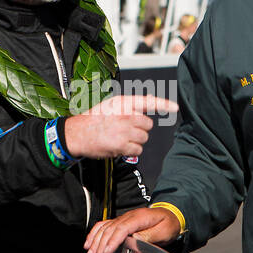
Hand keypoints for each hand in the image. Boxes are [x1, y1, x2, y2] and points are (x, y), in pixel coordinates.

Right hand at [63, 95, 177, 159]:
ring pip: (143, 138)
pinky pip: (138, 150)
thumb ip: (129, 106)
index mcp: (123, 103)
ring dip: (135, 141)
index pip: (148, 101)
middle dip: (140, 130)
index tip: (175, 108)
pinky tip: (119, 146)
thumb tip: (147, 107)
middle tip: (125, 130)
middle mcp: (126, 115)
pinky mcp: (122, 145)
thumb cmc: (94, 119)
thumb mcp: (111, 105)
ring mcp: (125, 130)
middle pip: (148, 125)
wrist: (76, 133)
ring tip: (120, 138)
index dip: (164, 104)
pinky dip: (131, 151)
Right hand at [84, 206, 181, 252]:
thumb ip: (148, 238)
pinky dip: (94, 234)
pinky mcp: (120, 222)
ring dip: (95, 242)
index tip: (107, 251)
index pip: (122, 228)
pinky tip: (89, 243)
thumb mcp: (163, 232)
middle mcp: (128, 216)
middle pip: (110, 230)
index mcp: (140, 217)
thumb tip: (134, 246)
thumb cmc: (168, 224)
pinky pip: (103, 226)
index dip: (113, 240)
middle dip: (101, 246)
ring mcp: (123, 218)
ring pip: (104, 229)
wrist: (171, 215)